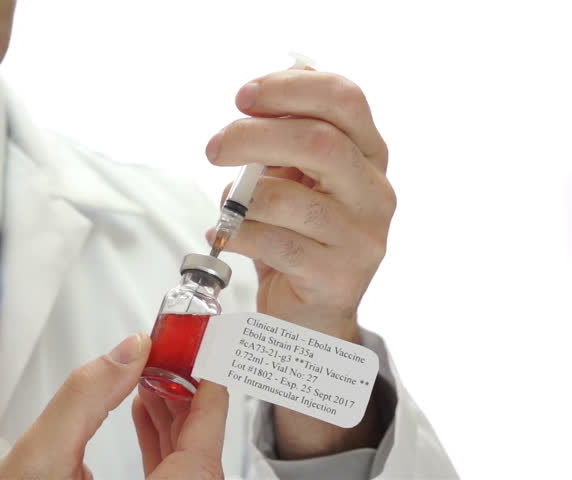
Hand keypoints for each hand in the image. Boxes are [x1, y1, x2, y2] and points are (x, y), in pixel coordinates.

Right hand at [0, 334, 228, 479]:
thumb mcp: (44, 460)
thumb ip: (86, 397)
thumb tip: (125, 353)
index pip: (209, 423)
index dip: (204, 376)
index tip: (200, 344)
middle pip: (201, 442)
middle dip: (182, 390)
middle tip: (169, 352)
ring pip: (187, 461)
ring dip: (170, 415)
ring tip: (152, 376)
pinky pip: (170, 476)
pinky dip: (160, 443)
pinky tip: (145, 418)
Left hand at [205, 68, 390, 456]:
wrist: (311, 313)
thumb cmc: (298, 235)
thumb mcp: (296, 178)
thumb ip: (289, 135)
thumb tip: (271, 84)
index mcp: (369, 155)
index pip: (345, 99)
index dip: (290, 88)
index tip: (244, 96)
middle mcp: (374, 193)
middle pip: (319, 143)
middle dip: (254, 136)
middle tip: (215, 146)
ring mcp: (362, 238)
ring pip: (292, 200)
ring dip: (242, 197)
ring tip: (227, 206)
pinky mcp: (337, 278)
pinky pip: (276, 244)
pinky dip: (238, 234)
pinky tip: (224, 234)